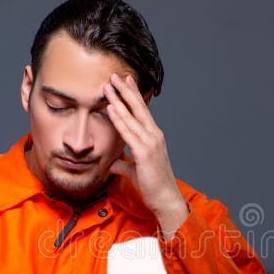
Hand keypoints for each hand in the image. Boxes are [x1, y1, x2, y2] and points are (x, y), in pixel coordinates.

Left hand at [104, 73, 188, 238]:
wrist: (165, 199)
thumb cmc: (152, 185)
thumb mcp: (135, 171)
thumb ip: (124, 164)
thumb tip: (112, 163)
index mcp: (153, 137)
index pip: (142, 111)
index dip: (133, 95)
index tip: (125, 81)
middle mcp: (154, 135)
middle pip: (138, 108)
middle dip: (126, 90)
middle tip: (115, 74)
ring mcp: (150, 142)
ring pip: (132, 117)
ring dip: (119, 100)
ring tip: (108, 86)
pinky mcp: (145, 153)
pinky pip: (128, 133)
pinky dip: (119, 120)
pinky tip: (111, 109)